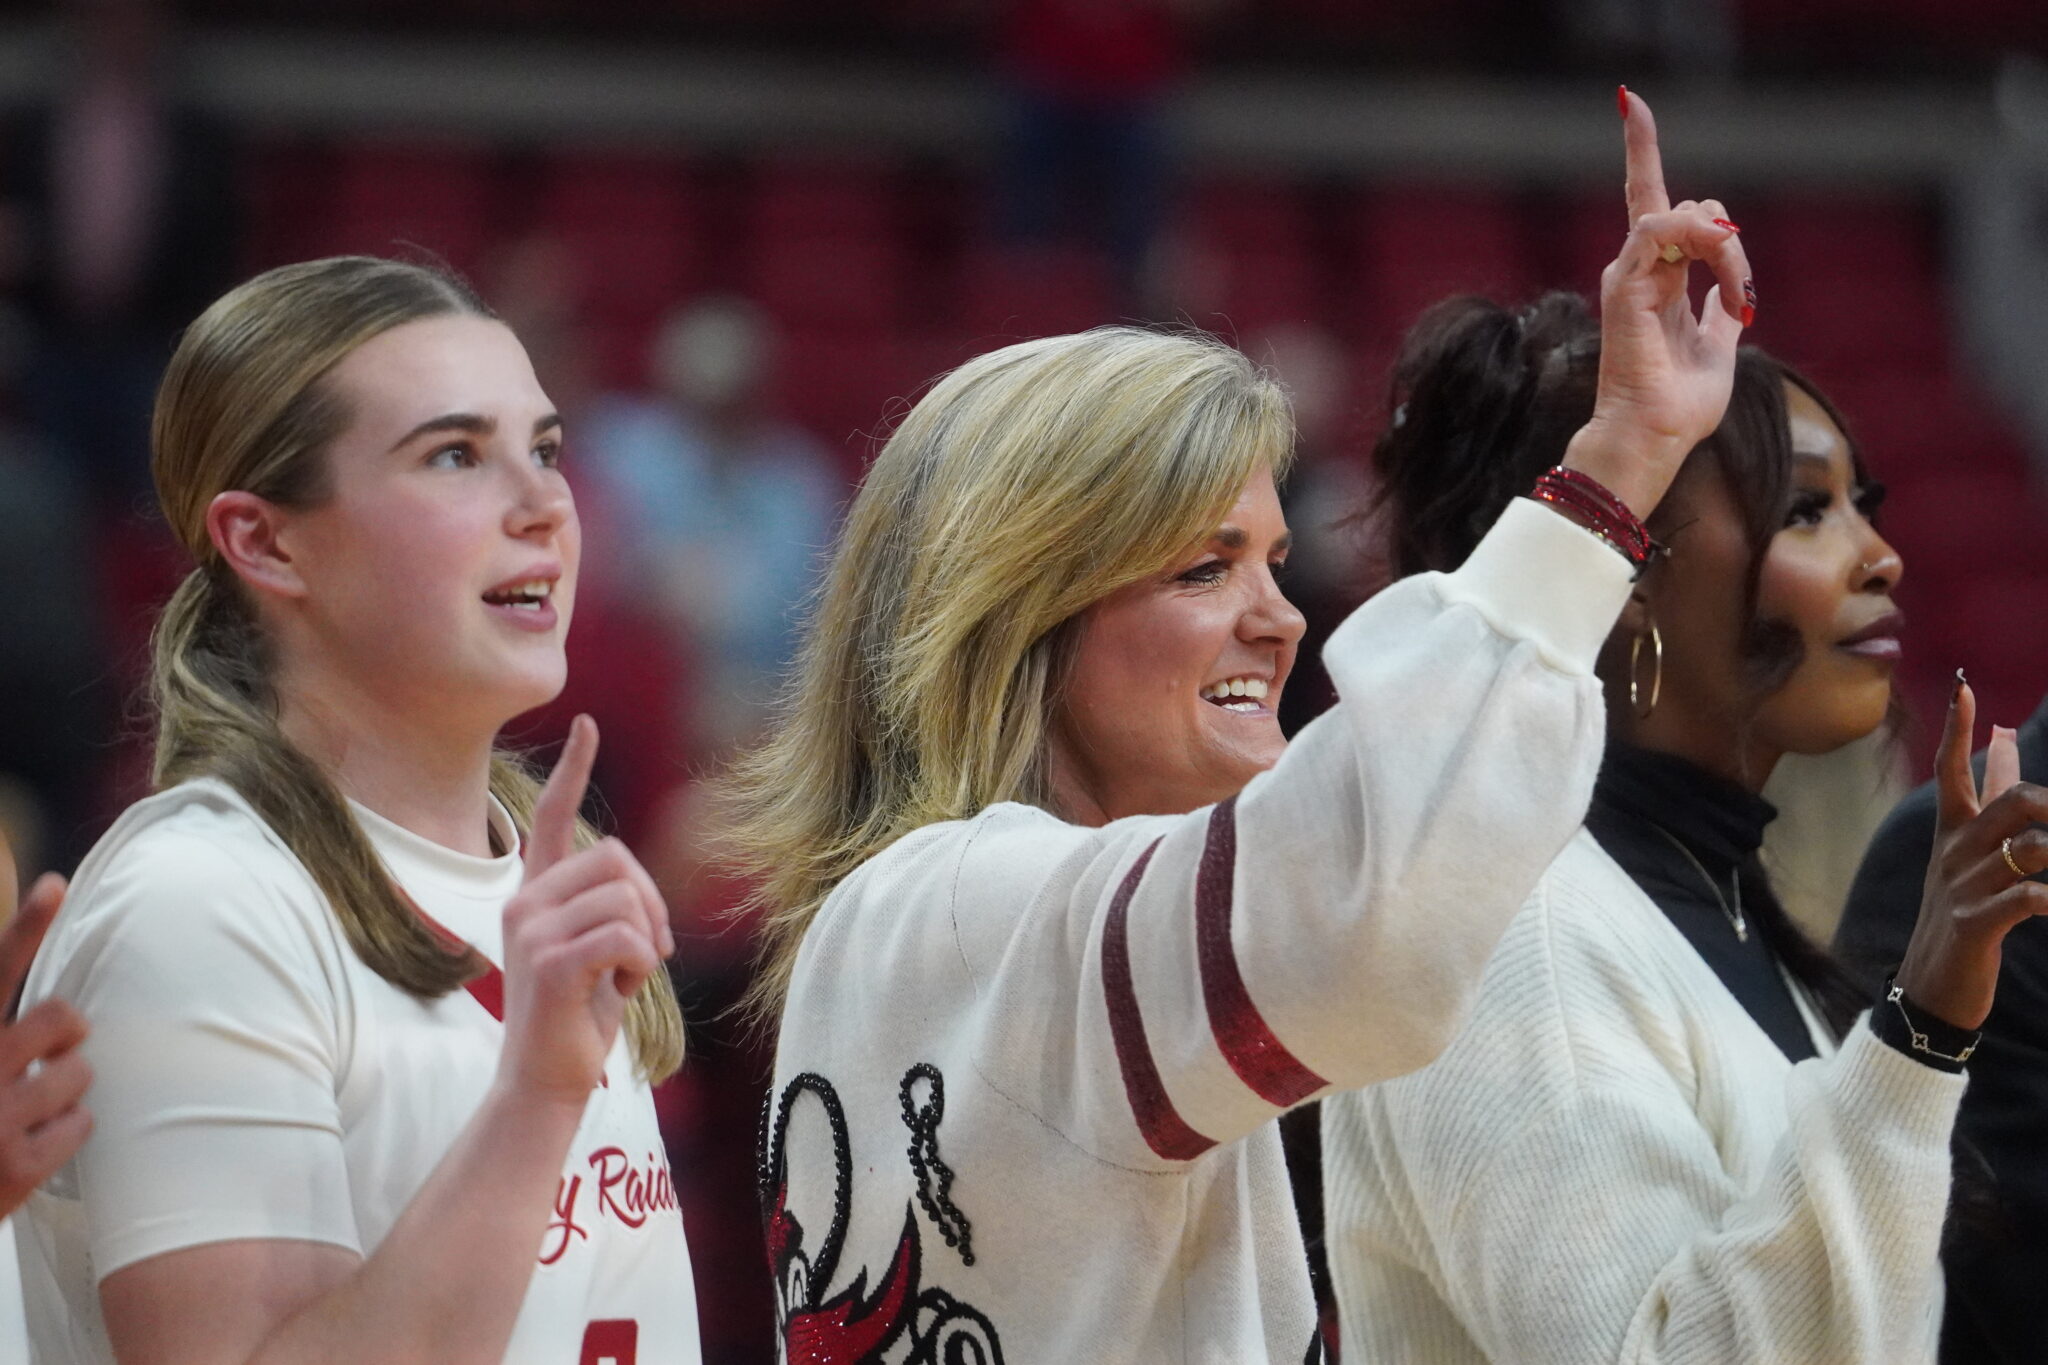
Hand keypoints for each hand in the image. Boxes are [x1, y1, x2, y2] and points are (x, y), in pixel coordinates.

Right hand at [0, 872, 91, 1217]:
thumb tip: (54, 1012)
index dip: (27, 927)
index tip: (55, 886)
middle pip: (63, 1017)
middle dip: (67, 1032)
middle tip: (51, 1052)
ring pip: (80, 1072)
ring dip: (63, 1090)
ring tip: (25, 1112)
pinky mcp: (21, 1166)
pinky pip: (84, 1123)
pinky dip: (65, 1132)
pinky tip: (30, 1147)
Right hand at [495, 716, 674, 1106]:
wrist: (546, 1080)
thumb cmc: (579, 1016)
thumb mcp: (598, 951)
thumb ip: (608, 909)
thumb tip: (638, 889)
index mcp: (536, 894)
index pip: (550, 818)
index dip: (574, 770)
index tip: (587, 723)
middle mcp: (524, 902)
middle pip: (614, 857)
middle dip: (650, 902)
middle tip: (650, 950)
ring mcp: (531, 930)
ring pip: (625, 899)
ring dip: (644, 943)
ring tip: (621, 977)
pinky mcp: (549, 962)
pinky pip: (625, 938)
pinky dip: (640, 967)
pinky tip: (618, 991)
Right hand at [1561, 88, 1752, 520]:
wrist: (1654, 438)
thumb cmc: (1680, 406)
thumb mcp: (1719, 346)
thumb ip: (1721, 309)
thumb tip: (1735, 293)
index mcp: (1655, 282)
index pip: (1654, 204)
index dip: (1642, 151)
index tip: (1630, 103)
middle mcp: (1636, 271)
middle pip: (1689, 205)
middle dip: (1729, 239)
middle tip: (1742, 298)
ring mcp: (1628, 274)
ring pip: (1685, 212)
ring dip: (1725, 246)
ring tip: (1737, 295)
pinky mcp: (1626, 284)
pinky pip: (1665, 228)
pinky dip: (1708, 246)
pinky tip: (1727, 286)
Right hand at [1893, 679, 2047, 1029]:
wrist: (1932, 987)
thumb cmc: (1962, 912)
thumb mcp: (1970, 854)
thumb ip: (1992, 796)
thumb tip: (2004, 739)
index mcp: (1951, 832)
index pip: (1951, 770)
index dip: (1957, 730)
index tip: (1963, 688)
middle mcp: (1953, 853)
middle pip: (2012, 803)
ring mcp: (1963, 888)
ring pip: (2030, 849)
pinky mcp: (1976, 923)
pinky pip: (2028, 898)